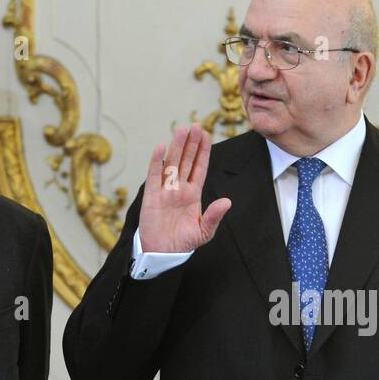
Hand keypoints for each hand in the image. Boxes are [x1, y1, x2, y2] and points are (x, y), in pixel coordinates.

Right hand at [137, 122, 230, 252]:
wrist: (162, 254)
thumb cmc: (183, 243)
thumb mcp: (203, 231)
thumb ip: (214, 216)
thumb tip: (227, 202)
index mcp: (193, 194)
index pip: (199, 168)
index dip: (203, 152)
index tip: (207, 135)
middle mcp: (179, 188)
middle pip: (186, 160)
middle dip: (191, 143)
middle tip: (196, 125)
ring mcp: (165, 190)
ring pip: (172, 163)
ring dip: (177, 146)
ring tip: (182, 129)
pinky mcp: (151, 195)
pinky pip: (154, 175)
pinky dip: (157, 161)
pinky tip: (161, 147)